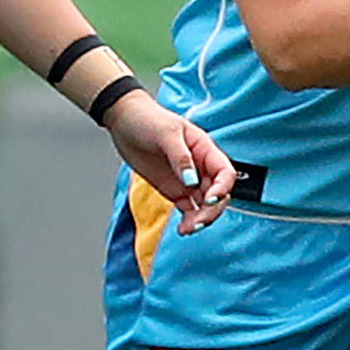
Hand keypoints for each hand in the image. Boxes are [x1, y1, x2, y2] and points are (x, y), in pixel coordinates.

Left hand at [105, 93, 237, 234]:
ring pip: (205, 206)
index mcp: (205, 149)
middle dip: (212, 210)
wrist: (124, 122)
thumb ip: (181, 157)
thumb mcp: (166, 133)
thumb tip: (192, 181)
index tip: (209, 199)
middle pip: (219, 194)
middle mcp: (201, 167)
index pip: (225, 173)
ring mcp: (188, 181)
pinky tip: (183, 229)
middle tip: (198, 222)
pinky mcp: (175, 191)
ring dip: (201, 220)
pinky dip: (189, 221)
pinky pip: (189, 210)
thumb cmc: (147, 119)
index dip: (222, 188)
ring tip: (187, 229)